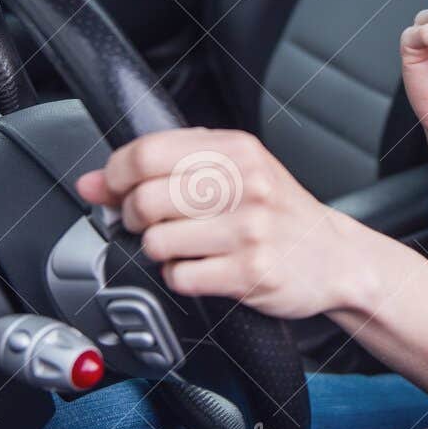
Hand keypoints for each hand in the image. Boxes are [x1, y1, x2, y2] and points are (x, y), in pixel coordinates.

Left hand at [77, 128, 366, 319]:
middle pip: (145, 200)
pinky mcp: (251, 273)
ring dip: (160, 251)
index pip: (147, 152)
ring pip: (158, 243)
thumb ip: (164, 168)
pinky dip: (182, 277)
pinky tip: (204, 268)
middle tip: (152, 224)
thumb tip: (93, 183)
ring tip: (186, 247)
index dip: (116, 175)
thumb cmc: (275, 211)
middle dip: (135, 219)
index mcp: (235, 150)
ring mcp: (249, 230)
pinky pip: (181, 278)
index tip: (115, 190)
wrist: (334, 256)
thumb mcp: (230, 172)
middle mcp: (245, 184)